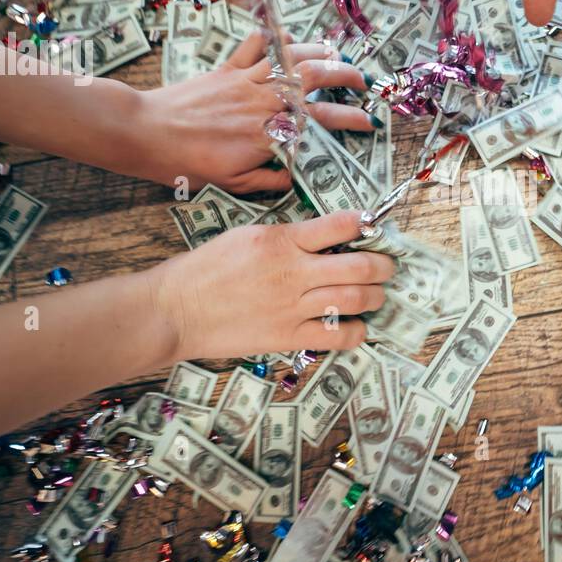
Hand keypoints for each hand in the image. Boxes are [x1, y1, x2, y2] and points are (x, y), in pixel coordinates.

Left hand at [137, 33, 375, 193]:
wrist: (146, 133)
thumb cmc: (186, 163)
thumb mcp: (232, 184)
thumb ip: (268, 181)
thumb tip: (291, 179)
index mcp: (271, 130)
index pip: (321, 122)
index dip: (349, 119)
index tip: (368, 121)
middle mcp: (264, 100)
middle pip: (314, 78)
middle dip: (344, 75)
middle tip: (362, 80)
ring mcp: (245, 80)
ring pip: (290, 57)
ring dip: (317, 52)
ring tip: (334, 54)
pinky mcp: (225, 69)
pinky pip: (254, 46)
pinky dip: (271, 37)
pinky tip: (284, 36)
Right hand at [152, 210, 394, 358]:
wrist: (175, 310)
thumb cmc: (204, 270)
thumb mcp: (245, 236)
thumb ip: (285, 236)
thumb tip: (321, 238)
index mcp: (281, 241)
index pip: (339, 225)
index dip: (365, 224)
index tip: (373, 227)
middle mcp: (293, 273)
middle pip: (359, 267)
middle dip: (382, 266)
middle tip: (387, 267)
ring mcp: (292, 307)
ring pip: (354, 300)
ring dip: (375, 297)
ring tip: (376, 295)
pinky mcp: (286, 337)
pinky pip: (336, 336)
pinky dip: (355, 332)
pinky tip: (357, 327)